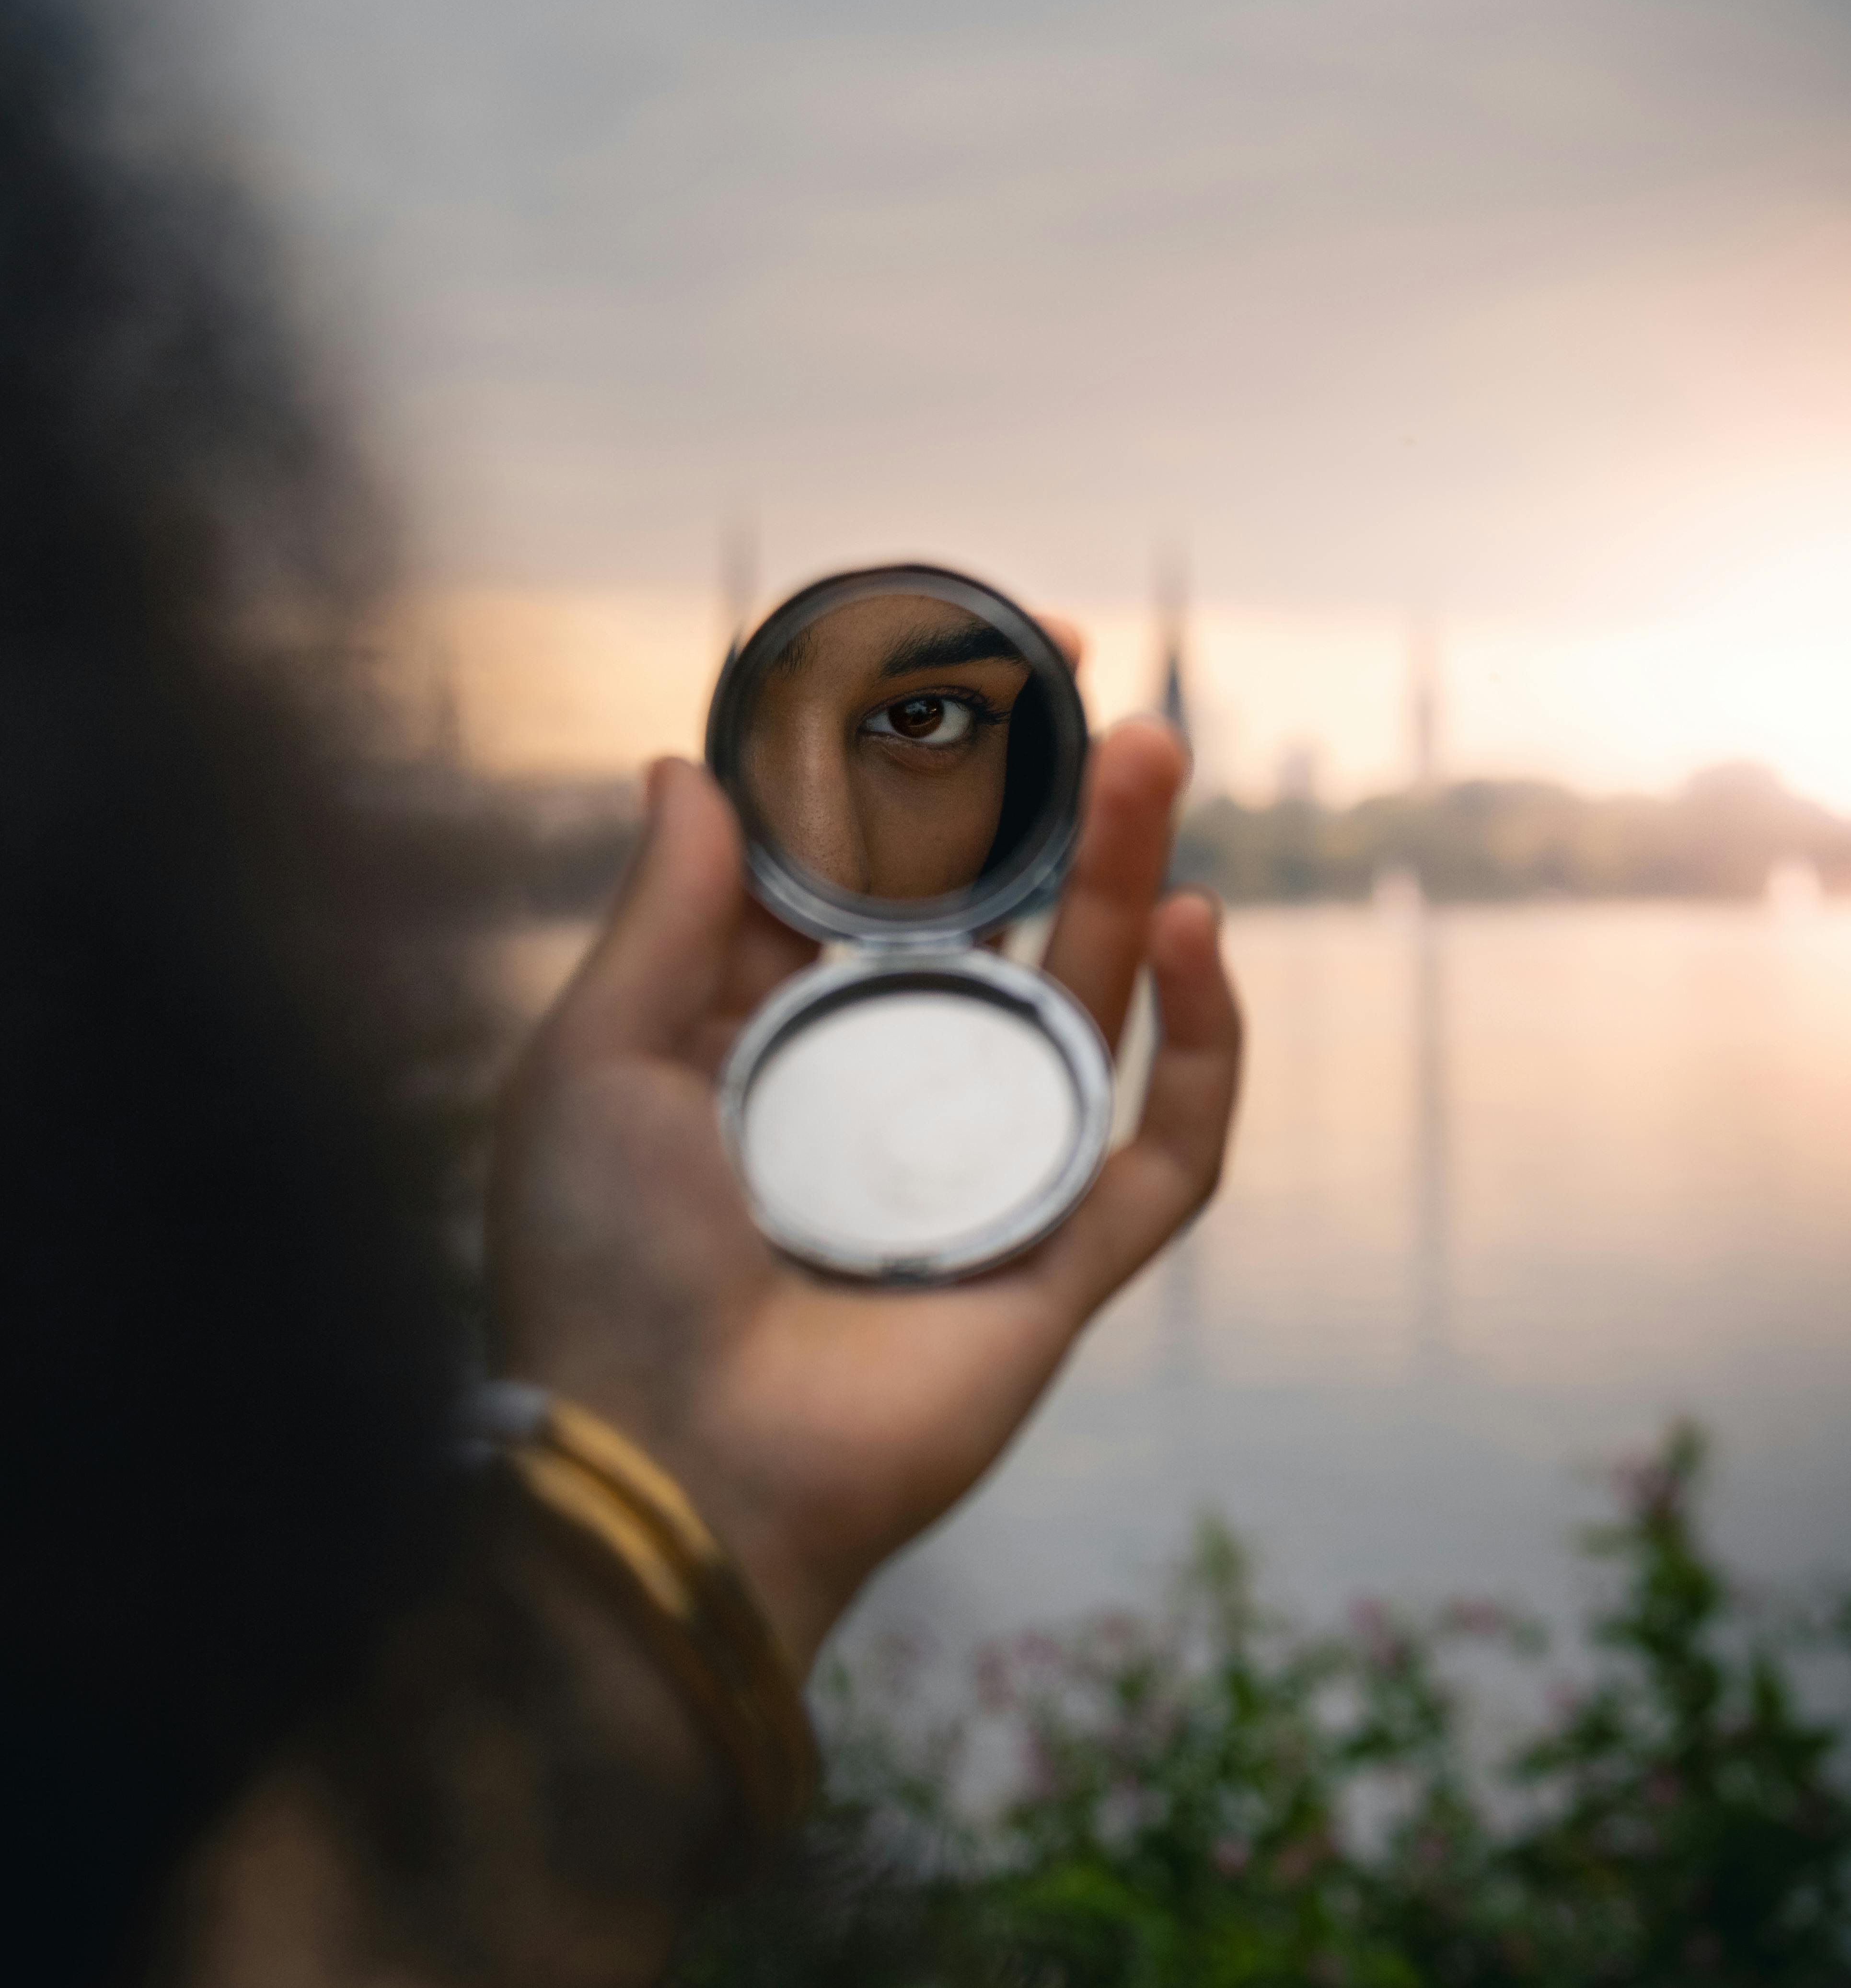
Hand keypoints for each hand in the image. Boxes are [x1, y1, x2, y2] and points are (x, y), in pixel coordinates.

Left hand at [487, 717, 1241, 1669]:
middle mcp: (892, 1087)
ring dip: (1133, 873)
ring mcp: (989, 1167)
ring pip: (1093, 997)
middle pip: (1005, 917)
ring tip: (1155, 756)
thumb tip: (676, 762)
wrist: (665, 1470)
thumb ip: (662, 909)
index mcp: (779, 1035)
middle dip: (1053, 803)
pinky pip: (1168, 1141)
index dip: (928, 777)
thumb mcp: (597, 1055)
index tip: (971, 675)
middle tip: (1101, 691)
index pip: (880, 878)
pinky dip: (1202, 1042)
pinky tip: (1194, 929)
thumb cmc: (602, 1266)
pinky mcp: (1067, 1252)